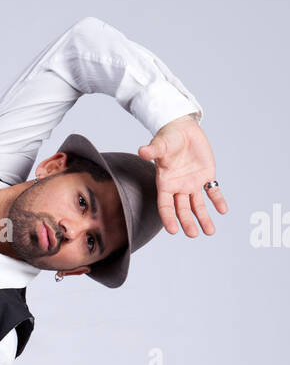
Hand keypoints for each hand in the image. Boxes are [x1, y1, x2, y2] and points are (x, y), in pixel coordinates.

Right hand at [138, 115, 224, 236]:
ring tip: (210, 231)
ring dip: (204, 218)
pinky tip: (223, 210)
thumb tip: (142, 151)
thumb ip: (153, 150)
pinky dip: (218, 200)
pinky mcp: (206, 177)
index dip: (168, 218)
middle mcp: (178, 188)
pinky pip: (213, 192)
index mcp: (165, 184)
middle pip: (182, 210)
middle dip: (187, 222)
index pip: (165, 206)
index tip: (173, 230)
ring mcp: (193, 184)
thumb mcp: (160, 144)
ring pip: (198, 206)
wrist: (182, 130)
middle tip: (193, 234)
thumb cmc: (167, 138)